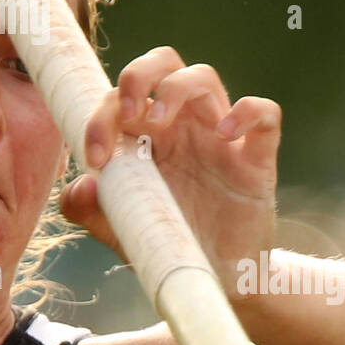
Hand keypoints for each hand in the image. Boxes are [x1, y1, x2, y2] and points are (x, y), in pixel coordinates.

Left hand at [58, 47, 280, 292]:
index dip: (101, 115)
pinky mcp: (256, 159)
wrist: (217, 280)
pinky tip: (226, 136)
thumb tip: (79, 185)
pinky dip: (247, 113)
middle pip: (163, 64)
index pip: (119, 97)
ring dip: (176, 88)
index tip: (96, 157)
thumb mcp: (121, 230)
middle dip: (139, 73)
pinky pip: (265, 113)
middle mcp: (180, 125)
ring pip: (203, 76)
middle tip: (126, 110)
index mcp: (145, 136)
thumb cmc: (168, 243)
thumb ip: (91, 210)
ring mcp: (219, 137)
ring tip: (159, 122)